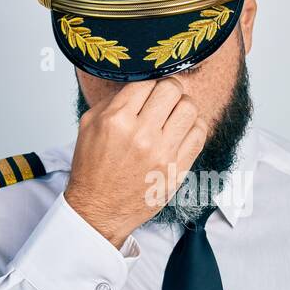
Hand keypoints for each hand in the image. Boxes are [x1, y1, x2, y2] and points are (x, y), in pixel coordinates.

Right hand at [64, 77, 207, 246]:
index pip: (147, 81)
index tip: (151, 88)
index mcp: (116, 120)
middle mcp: (141, 135)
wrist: (99, 209)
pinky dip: (194, 127)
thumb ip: (113, 100)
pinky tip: (182, 131)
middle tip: (165, 98)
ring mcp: (162, 153)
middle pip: (172, 89)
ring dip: (183, 107)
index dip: (151, 80)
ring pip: (189, 108)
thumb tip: (140, 82)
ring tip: (174, 115)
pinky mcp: (177, 169)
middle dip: (169, 89)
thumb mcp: (89, 126)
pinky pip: (199, 134)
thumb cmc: (93, 169)